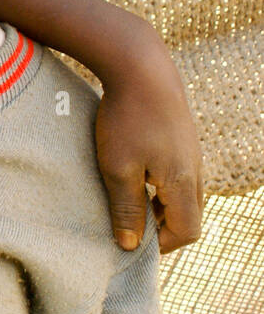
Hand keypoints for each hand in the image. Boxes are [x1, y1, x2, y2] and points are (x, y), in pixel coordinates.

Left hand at [94, 26, 203, 252]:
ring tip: (124, 199)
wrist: (141, 68)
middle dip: (159, 227)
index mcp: (184, 183)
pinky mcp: (181, 138)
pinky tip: (131, 172)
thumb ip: (126, 208)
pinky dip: (157, 184)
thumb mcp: (118, 168)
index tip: (129, 243)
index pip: (187, 232)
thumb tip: (129, 245)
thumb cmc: (127, 118)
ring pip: (181, 194)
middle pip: (187, 215)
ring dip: (156, 204)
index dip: (160, 245)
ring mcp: (191, 153)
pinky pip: (175, 173)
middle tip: (125, 225)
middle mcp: (194, 171)